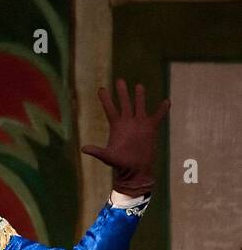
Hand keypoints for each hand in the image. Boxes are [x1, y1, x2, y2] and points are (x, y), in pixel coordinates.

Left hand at [80, 79, 168, 195]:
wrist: (134, 169)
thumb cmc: (120, 164)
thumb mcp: (107, 157)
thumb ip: (97, 151)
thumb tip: (83, 149)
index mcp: (117, 126)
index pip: (110, 109)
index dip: (106, 99)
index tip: (101, 88)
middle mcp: (128, 122)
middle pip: (125, 103)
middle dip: (122, 92)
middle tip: (119, 79)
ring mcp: (139, 124)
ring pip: (140, 106)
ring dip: (140, 96)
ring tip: (138, 85)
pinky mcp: (150, 128)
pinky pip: (158, 116)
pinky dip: (162, 109)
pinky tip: (166, 101)